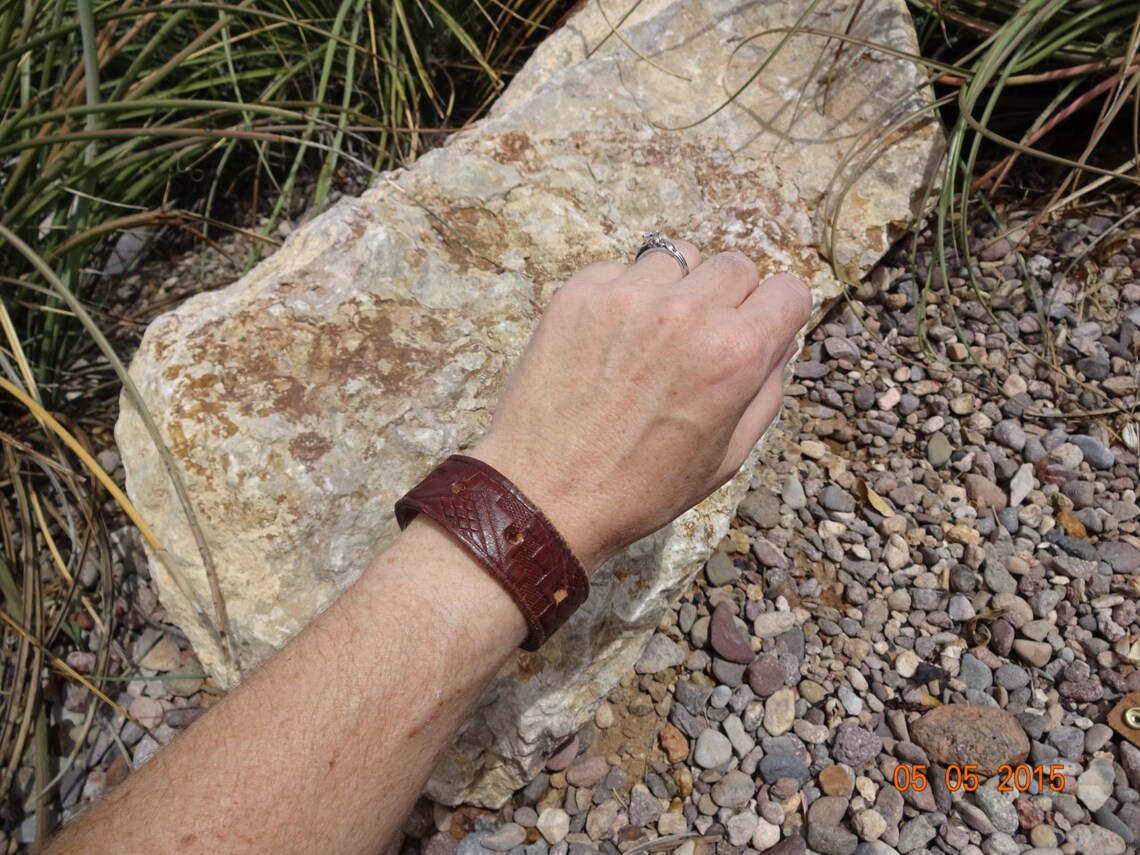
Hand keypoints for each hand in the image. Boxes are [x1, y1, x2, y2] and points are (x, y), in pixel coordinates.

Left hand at [473, 241, 811, 570]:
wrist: (544, 496)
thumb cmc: (640, 489)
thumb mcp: (728, 457)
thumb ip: (766, 390)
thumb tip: (778, 341)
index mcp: (735, 354)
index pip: (789, 291)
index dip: (777, 316)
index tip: (758, 332)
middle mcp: (687, 313)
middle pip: (735, 267)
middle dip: (730, 300)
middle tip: (701, 342)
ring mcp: (628, 296)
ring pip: (679, 260)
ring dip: (677, 290)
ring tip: (653, 337)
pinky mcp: (579, 293)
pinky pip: (622, 270)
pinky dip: (625, 296)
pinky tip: (610, 342)